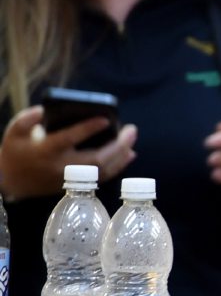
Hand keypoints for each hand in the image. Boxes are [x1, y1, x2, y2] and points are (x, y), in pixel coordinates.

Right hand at [0, 105, 136, 199]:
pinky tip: (129, 155)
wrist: (12, 182)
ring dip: (121, 156)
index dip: (88, 128)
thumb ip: (25, 120)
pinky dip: (118, 166)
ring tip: (132, 140)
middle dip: (118, 145)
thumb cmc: (16, 152)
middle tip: (132, 129)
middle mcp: (61, 166)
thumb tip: (41, 110)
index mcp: (46, 150)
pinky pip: (102, 178)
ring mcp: (71, 178)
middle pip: (95, 159)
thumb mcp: (13, 133)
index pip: (69, 138)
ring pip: (102, 171)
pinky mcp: (77, 185)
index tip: (105, 119)